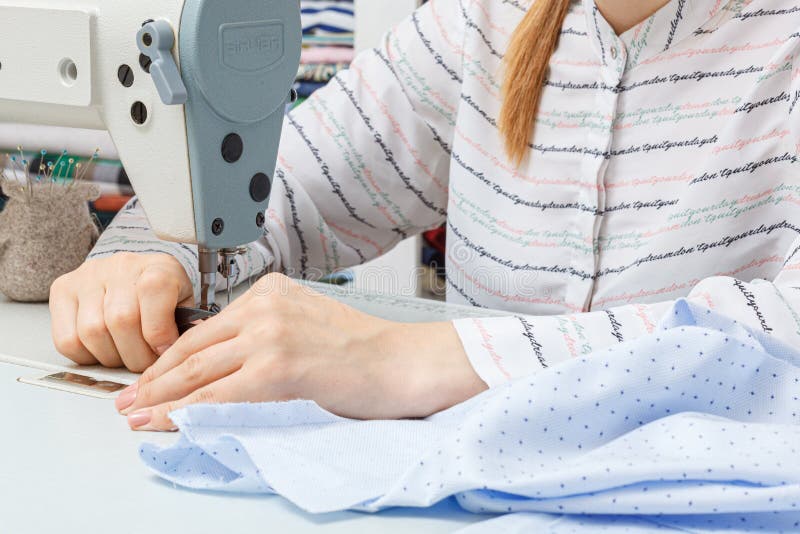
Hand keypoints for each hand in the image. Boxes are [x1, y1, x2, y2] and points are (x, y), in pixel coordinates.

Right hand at [50, 253, 193, 371]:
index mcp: (157, 266)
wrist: (134, 275)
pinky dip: (86, 356)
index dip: (159, 331)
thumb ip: (186, 325)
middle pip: (121, 320)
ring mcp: (87, 277)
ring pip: (92, 332)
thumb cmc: (162, 294)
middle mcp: (120, 266)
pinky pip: (67, 339)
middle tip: (145, 362)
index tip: (164, 351)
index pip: (154, 291)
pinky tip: (103, 350)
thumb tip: (180, 352)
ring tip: (125, 355)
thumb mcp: (184, 303)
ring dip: (111, 357)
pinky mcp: (62, 290)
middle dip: (136, 355)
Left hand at [116, 274, 486, 429]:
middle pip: (194, 348)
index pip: (206, 328)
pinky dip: (186, 413)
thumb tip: (229, 365)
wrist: (402, 360)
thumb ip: (268, 331)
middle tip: (129, 398)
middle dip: (155, 378)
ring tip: (136, 415)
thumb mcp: (308, 322)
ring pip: (199, 373)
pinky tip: (166, 423)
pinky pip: (218, 396)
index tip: (152, 376)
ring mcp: (269, 335)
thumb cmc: (364, 349)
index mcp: (271, 292)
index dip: (172, 357)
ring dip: (161, 398)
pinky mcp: (277, 367)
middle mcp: (264, 307)